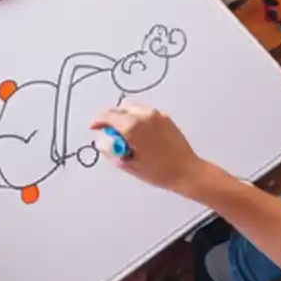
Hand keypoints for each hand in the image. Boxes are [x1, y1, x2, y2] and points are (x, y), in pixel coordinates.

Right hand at [91, 104, 210, 194]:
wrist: (186, 171)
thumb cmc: (157, 171)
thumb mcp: (127, 163)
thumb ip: (111, 149)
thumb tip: (104, 139)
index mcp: (132, 126)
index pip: (108, 116)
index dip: (98, 121)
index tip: (94, 127)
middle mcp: (144, 115)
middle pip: (120, 108)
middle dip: (112, 118)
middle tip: (111, 133)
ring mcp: (156, 115)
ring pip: (133, 108)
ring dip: (125, 117)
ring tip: (127, 135)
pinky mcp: (166, 118)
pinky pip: (146, 113)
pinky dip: (138, 119)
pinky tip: (141, 135)